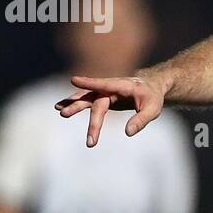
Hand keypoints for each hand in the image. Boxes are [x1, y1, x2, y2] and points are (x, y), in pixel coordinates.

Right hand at [55, 70, 169, 146]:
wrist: (150, 88)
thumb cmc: (153, 97)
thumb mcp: (153, 109)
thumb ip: (141, 120)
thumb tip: (128, 132)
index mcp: (123, 86)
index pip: (104, 84)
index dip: (90, 83)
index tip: (74, 79)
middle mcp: (110, 88)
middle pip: (96, 101)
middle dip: (83, 110)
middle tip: (65, 115)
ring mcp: (105, 93)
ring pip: (87, 98)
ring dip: (73, 104)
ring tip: (59, 110)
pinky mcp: (102, 99)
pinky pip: (87, 102)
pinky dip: (75, 104)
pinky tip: (61, 108)